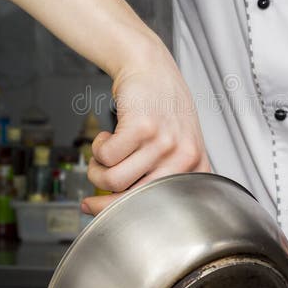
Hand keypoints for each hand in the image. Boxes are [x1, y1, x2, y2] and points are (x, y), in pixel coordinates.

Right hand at [82, 54, 210, 215]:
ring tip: (103, 156)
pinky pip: (106, 157)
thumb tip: (119, 212)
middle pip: (133, 201)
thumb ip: (160, 179)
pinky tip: (107, 137)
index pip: (163, 210)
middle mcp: (185, 158)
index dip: (126, 217)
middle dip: (103, 203)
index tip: (107, 219)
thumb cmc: (160, 109)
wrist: (150, 68)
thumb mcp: (176, 146)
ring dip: (97, 170)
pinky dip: (97, 148)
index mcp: (196, 169)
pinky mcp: (142, 127)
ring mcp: (164, 142)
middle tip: (90, 199)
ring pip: (113, 180)